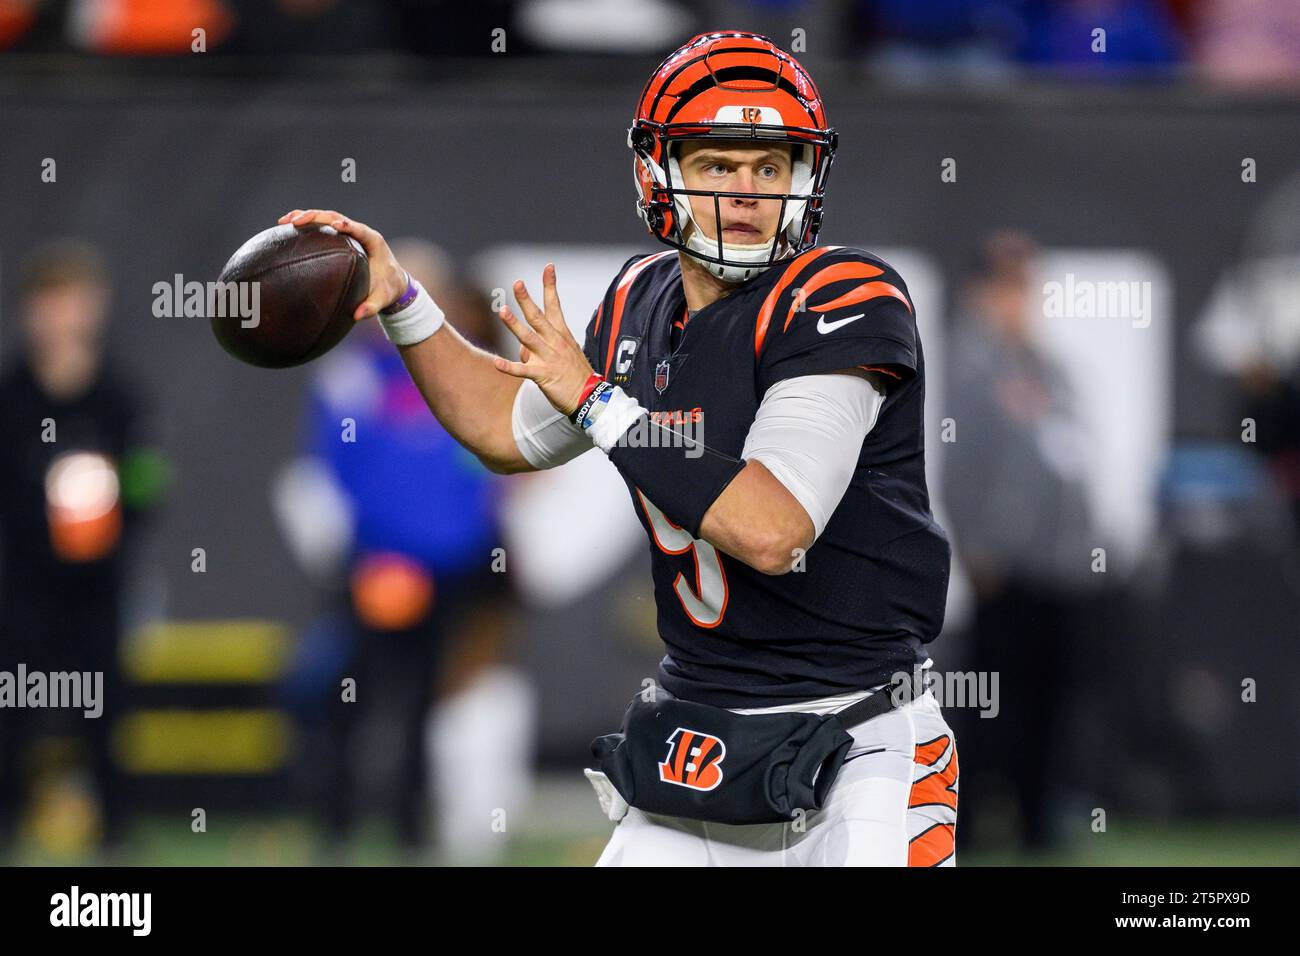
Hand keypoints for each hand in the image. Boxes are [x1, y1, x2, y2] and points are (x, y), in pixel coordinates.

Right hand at [277, 209, 406, 320]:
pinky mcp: (341, 236)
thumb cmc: (388, 289)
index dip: (347, 225)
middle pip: (336, 217)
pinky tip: (287, 229)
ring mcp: (349, 232)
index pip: (359, 229)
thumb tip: (357, 316)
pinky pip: (322, 226)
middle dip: (316, 217)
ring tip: (284, 221)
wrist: (392, 282)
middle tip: (295, 222)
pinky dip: (306, 225)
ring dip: (306, 216)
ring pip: (326, 218)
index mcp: (373, 241)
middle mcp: (360, 232)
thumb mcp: (383, 299)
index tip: (335, 225)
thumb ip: (372, 307)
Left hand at [493, 264, 596, 416]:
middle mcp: (554, 342)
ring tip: (502, 311)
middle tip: (517, 283)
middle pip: (538, 316)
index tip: (548, 267)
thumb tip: (522, 349)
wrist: (590, 397)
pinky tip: (496, 363)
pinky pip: (523, 370)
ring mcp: (548, 358)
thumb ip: (540, 347)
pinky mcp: (543, 375)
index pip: (554, 305)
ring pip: (528, 338)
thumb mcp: (563, 355)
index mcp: (561, 334)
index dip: (550, 285)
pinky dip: (509, 367)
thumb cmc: (576, 375)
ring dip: (514, 324)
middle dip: (526, 299)